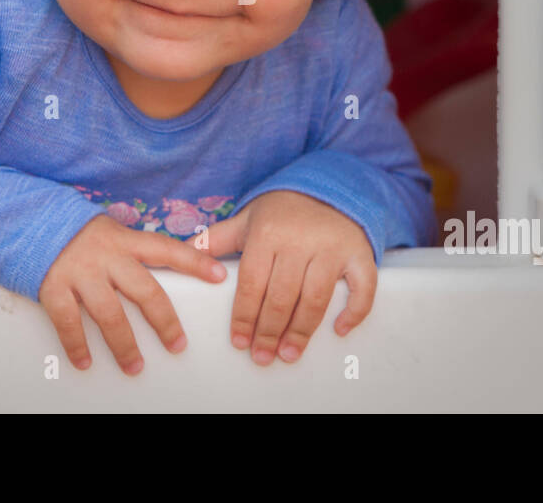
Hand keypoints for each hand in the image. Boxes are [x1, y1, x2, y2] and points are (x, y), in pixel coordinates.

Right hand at [38, 215, 227, 374]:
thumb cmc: (77, 235)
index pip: (166, 248)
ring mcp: (80, 272)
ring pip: (109, 313)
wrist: (30, 223)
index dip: (195, 261)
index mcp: (124, 240)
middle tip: (177, 344)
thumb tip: (170, 266)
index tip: (219, 275)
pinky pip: (69, 322)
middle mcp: (106, 255)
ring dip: (124, 344)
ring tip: (134, 365)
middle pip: (144, 290)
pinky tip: (85, 361)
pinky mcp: (53, 287)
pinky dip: (77, 345)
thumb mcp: (111, 232)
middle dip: (164, 321)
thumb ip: (134, 250)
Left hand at [202, 190, 375, 364]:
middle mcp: (300, 241)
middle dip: (269, 331)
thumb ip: (215, 239)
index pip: (252, 284)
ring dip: (302, 331)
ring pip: (316, 298)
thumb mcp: (247, 219)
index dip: (244, 316)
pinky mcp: (359, 253)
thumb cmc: (282, 210)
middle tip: (262, 356)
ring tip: (289, 354)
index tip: (239, 342)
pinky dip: (355, 311)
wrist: (329, 187)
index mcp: (268, 234)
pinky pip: (362, 287)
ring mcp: (332, 248)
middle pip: (282, 297)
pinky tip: (339, 330)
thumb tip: (180, 254)